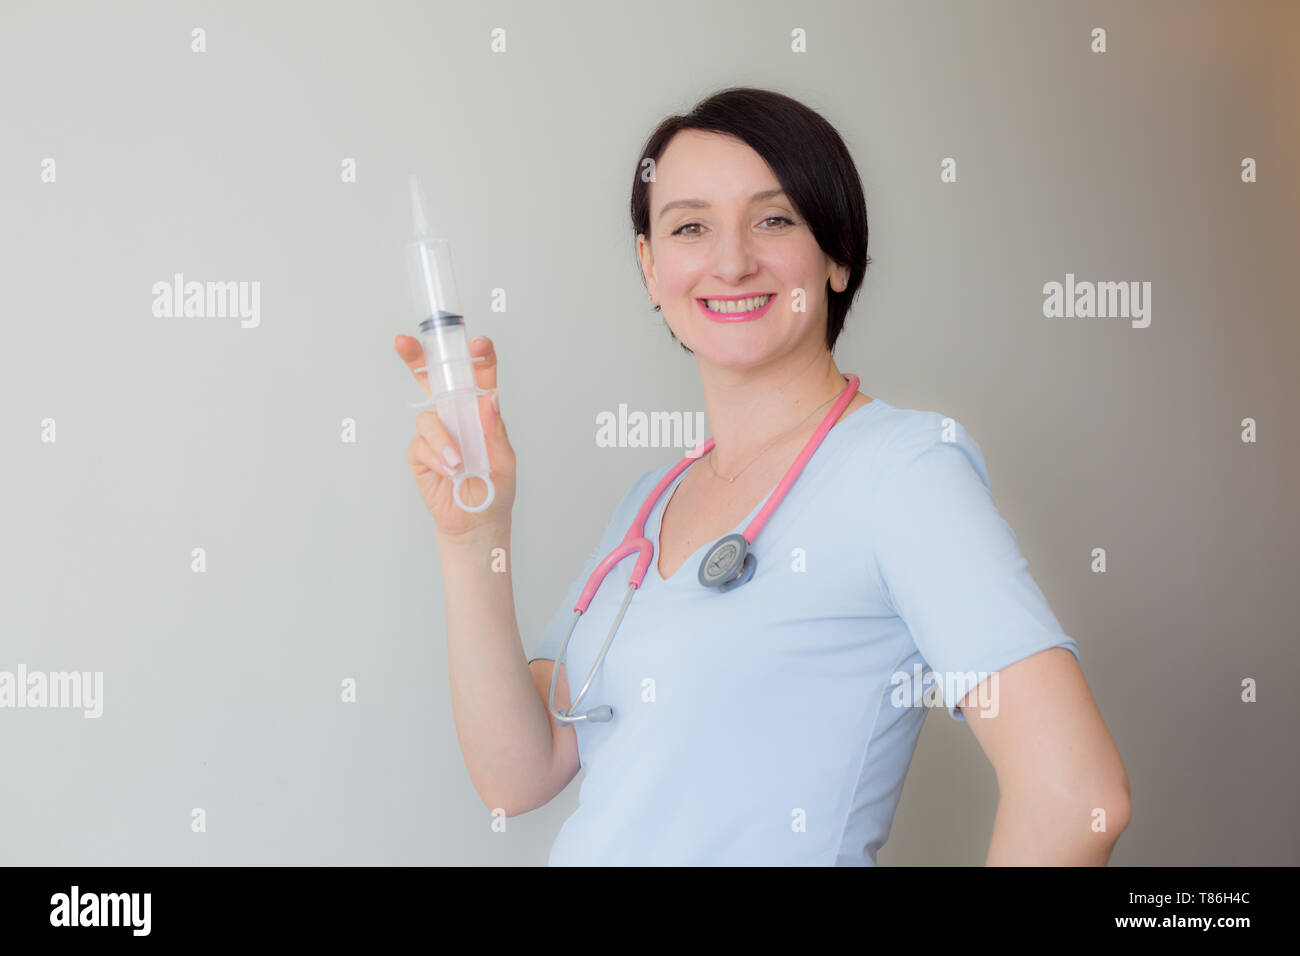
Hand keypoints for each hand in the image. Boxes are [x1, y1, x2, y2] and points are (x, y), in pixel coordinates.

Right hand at [394, 334, 515, 535]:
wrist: (477, 523)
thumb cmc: (495, 488)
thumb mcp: (504, 459)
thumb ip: (494, 429)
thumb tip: (490, 398)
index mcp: (480, 411)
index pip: (478, 376)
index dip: (478, 357)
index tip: (479, 344)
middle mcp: (455, 416)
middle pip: (434, 380)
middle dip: (417, 358)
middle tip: (404, 343)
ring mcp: (436, 433)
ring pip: (428, 418)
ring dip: (443, 440)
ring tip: (457, 462)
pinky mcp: (420, 453)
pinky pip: (421, 445)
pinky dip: (436, 457)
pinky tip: (448, 470)